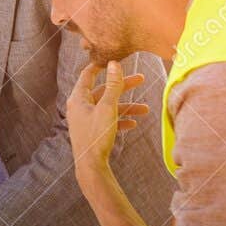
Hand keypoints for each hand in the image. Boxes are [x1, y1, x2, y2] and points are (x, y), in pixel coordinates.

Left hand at [67, 60, 148, 175]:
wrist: (90, 165)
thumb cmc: (96, 135)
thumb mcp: (108, 107)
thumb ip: (113, 85)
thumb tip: (114, 63)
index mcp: (78, 98)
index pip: (88, 74)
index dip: (101, 65)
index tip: (114, 59)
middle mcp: (79, 107)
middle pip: (103, 90)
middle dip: (123, 86)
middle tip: (142, 79)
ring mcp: (85, 119)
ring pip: (108, 107)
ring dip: (126, 107)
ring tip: (146, 110)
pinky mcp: (91, 131)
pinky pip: (107, 120)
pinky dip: (120, 120)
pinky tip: (134, 124)